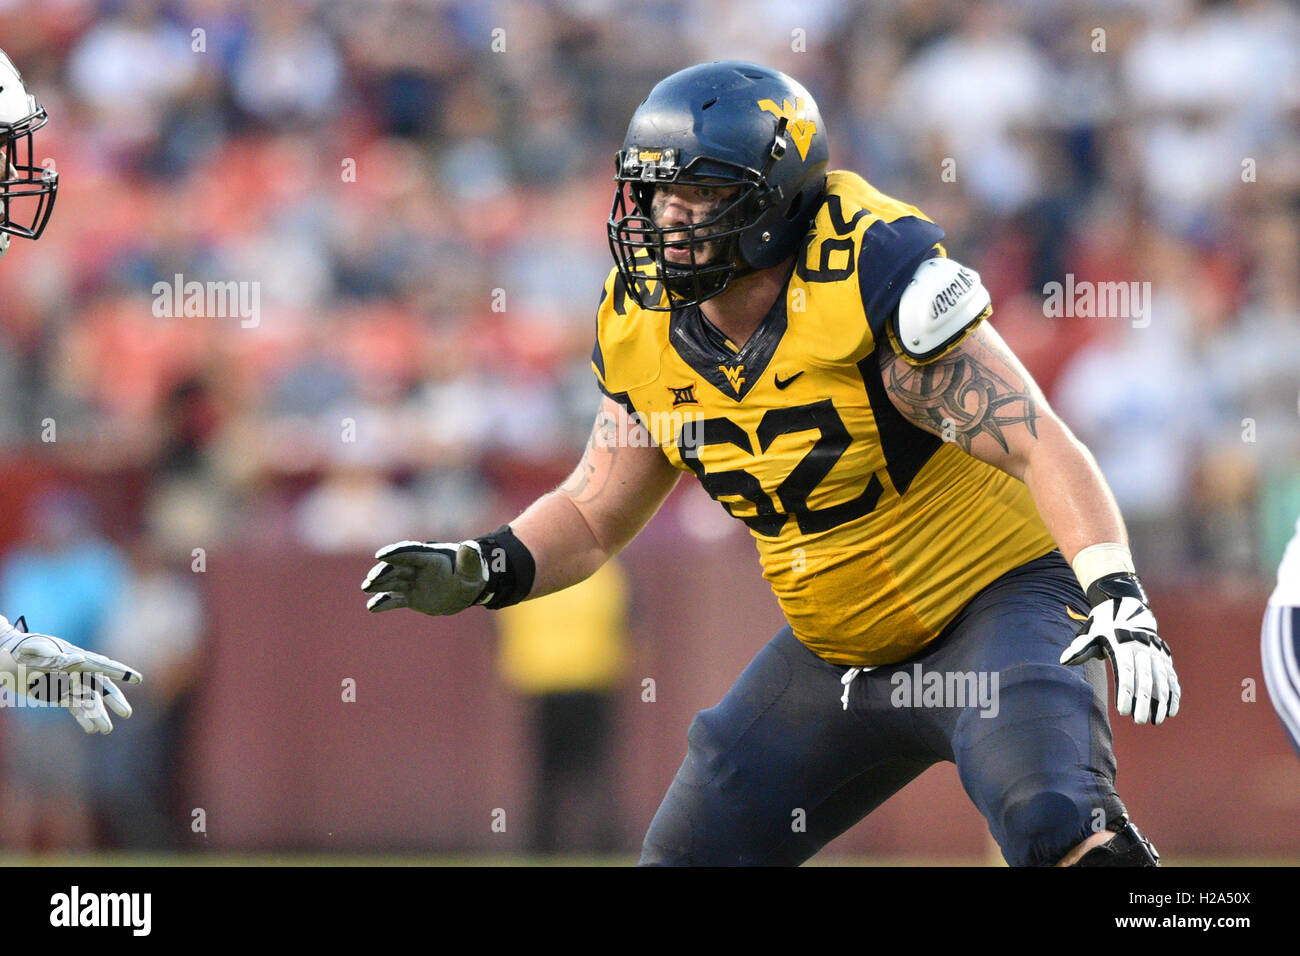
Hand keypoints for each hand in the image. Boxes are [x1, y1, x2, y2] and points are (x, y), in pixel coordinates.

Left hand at [0, 615, 142, 733]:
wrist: (10, 659)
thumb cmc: (25, 649)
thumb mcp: (38, 649)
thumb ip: (57, 655)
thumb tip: (81, 659)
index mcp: (77, 658)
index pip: (102, 666)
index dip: (120, 672)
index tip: (136, 679)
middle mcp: (78, 673)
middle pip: (102, 688)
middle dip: (114, 701)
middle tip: (127, 713)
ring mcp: (70, 685)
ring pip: (89, 702)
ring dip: (98, 716)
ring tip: (106, 731)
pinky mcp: (60, 696)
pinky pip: (75, 709)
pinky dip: (82, 718)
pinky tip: (91, 730)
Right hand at [361, 540, 488, 614]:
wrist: (467, 589)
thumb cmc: (471, 573)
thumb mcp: (473, 567)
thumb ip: (469, 558)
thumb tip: (470, 546)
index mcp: (430, 557)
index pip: (410, 553)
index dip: (396, 554)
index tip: (381, 556)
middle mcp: (417, 568)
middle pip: (396, 568)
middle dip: (383, 572)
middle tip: (371, 580)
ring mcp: (412, 582)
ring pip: (392, 582)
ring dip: (379, 584)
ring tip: (366, 587)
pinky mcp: (410, 597)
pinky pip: (395, 600)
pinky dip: (384, 603)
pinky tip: (372, 608)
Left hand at [1060, 574, 1180, 724]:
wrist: (1128, 609)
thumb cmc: (1104, 627)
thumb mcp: (1092, 633)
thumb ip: (1080, 648)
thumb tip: (1063, 660)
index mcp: (1123, 645)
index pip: (1125, 673)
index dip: (1125, 692)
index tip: (1123, 711)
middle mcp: (1143, 649)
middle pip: (1145, 679)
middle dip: (1144, 702)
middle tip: (1140, 721)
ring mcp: (1157, 654)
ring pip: (1162, 680)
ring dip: (1161, 702)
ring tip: (1156, 721)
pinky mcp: (1165, 658)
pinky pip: (1171, 678)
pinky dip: (1173, 695)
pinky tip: (1170, 712)